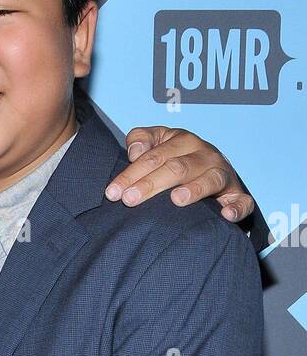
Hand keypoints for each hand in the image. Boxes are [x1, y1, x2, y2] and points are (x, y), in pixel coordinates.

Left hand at [105, 126, 252, 222]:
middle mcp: (205, 154)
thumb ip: (142, 140)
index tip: (113, 193)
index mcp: (183, 141)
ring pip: (210, 179)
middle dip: (151, 184)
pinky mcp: (237, 195)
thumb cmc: (177, 159)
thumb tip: (135, 151)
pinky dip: (235, 208)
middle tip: (130, 200)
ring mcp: (223, 174)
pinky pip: (241, 202)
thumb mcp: (158, 143)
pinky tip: (224, 215)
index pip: (153, 156)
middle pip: (177, 168)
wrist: (214, 171)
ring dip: (194, 189)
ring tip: (176, 200)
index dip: (131, 174)